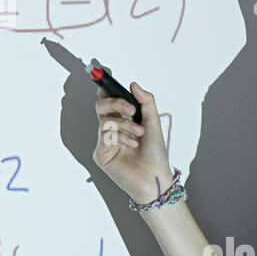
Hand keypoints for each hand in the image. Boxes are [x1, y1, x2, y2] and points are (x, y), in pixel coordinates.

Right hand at [92, 81, 174, 205]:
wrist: (155, 178)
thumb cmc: (155, 154)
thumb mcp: (154, 123)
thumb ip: (146, 101)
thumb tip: (133, 84)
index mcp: (122, 119)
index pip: (108, 99)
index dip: (106, 88)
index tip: (105, 77)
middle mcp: (112, 128)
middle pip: (101, 106)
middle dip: (115, 103)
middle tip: (131, 109)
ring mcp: (105, 141)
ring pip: (104, 120)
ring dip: (124, 125)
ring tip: (139, 134)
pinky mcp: (101, 154)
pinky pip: (105, 137)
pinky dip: (120, 137)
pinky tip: (132, 145)